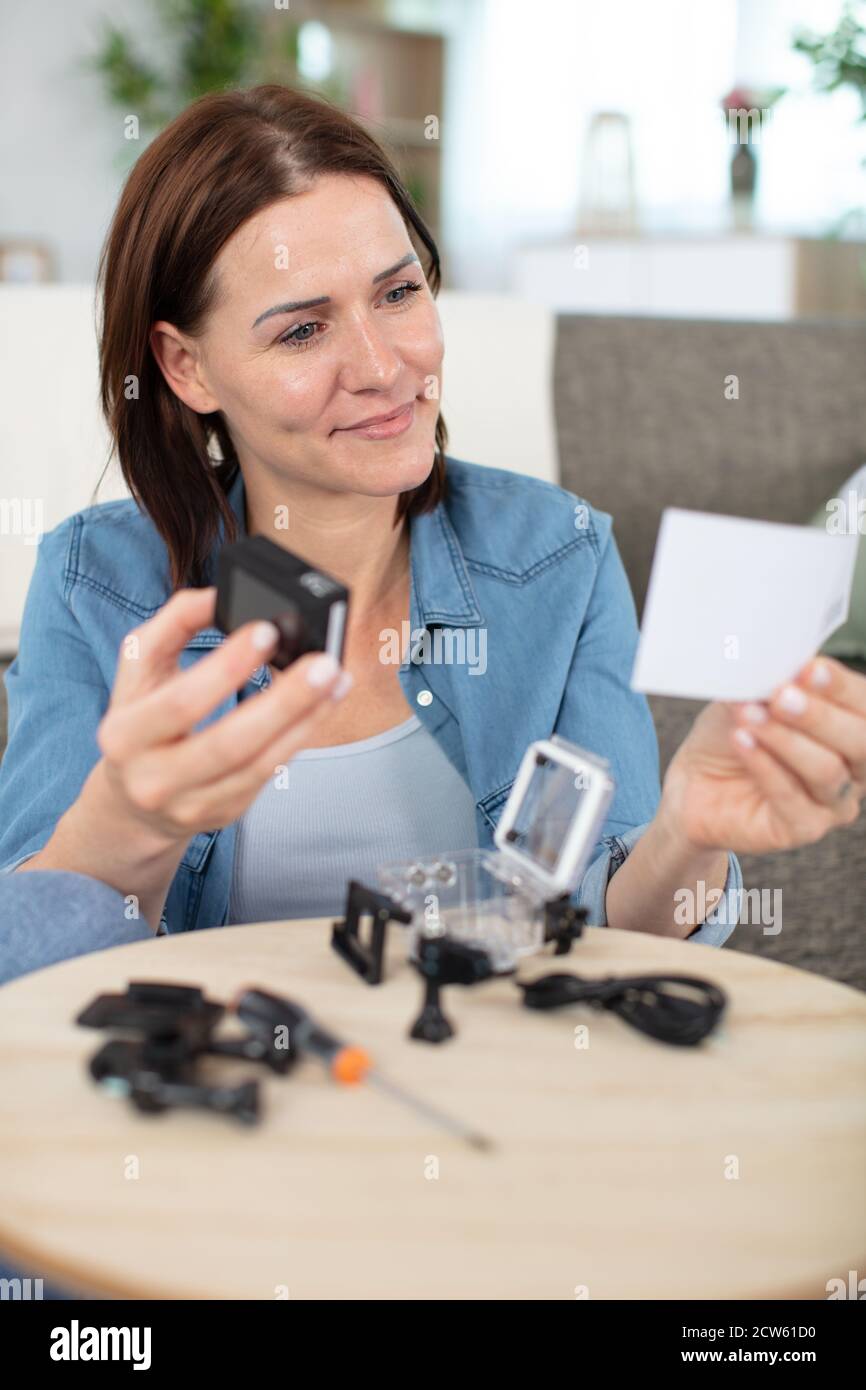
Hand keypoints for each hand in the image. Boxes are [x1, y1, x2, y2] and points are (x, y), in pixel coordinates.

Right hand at [96, 586, 350, 848]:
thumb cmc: (141, 718)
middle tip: (325, 663)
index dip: (225, 669)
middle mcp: (154, 779)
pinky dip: (301, 736)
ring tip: (337, 679)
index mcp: (124, 736)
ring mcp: (192, 804)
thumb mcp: (138, 669)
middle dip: (284, 701)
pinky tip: (324, 705)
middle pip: (229, 743)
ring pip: (259, 764)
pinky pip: (270, 774)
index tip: (268, 631)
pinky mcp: (224, 814)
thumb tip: (220, 595)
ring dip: (306, 718)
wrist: (131, 803)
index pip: (179, 703)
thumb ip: (173, 624)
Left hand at [659, 657, 865, 854]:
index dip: (842, 687)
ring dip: (785, 739)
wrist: (696, 783)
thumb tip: (781, 664)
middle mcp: (854, 767)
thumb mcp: (750, 697)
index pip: (865, 705)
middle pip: (861, 741)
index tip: (810, 668)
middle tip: (782, 695)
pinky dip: (765, 765)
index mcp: (853, 726)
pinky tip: (742, 741)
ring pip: (826, 770)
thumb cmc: (735, 733)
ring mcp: (833, 803)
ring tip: (748, 715)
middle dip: (820, 715)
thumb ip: (771, 682)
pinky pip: (791, 798)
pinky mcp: (803, 829)